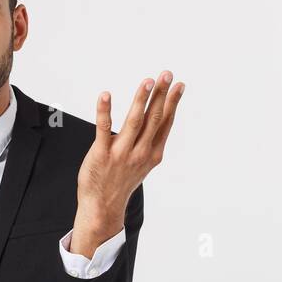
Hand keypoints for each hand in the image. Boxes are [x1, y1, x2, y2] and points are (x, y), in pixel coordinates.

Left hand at [71, 70, 184, 255]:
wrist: (102, 207)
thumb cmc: (121, 181)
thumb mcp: (143, 163)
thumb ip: (150, 141)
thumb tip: (160, 118)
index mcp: (152, 153)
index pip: (165, 123)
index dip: (173, 102)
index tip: (179, 84)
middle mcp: (140, 152)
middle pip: (154, 118)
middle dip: (162, 95)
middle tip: (167, 74)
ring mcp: (121, 153)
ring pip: (134, 121)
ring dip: (141, 100)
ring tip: (148, 81)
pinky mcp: (101, 154)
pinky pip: (103, 129)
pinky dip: (105, 110)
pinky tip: (106, 95)